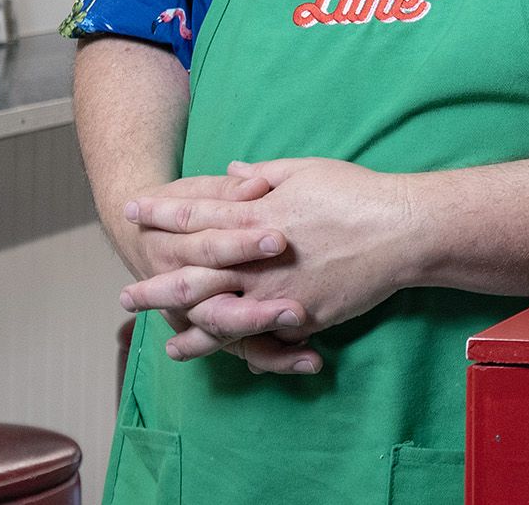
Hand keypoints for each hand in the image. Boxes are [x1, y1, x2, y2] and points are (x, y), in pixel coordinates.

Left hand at [122, 158, 420, 367]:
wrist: (402, 230)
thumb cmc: (357, 193)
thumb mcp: (306, 170)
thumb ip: (264, 174)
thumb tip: (231, 172)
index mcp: (256, 215)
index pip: (196, 213)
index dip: (161, 212)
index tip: (132, 211)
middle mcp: (256, 257)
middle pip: (192, 273)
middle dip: (156, 284)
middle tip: (125, 296)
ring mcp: (276, 290)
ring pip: (218, 316)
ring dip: (189, 330)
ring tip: (164, 342)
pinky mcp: (301, 316)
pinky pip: (262, 337)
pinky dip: (238, 350)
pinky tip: (228, 359)